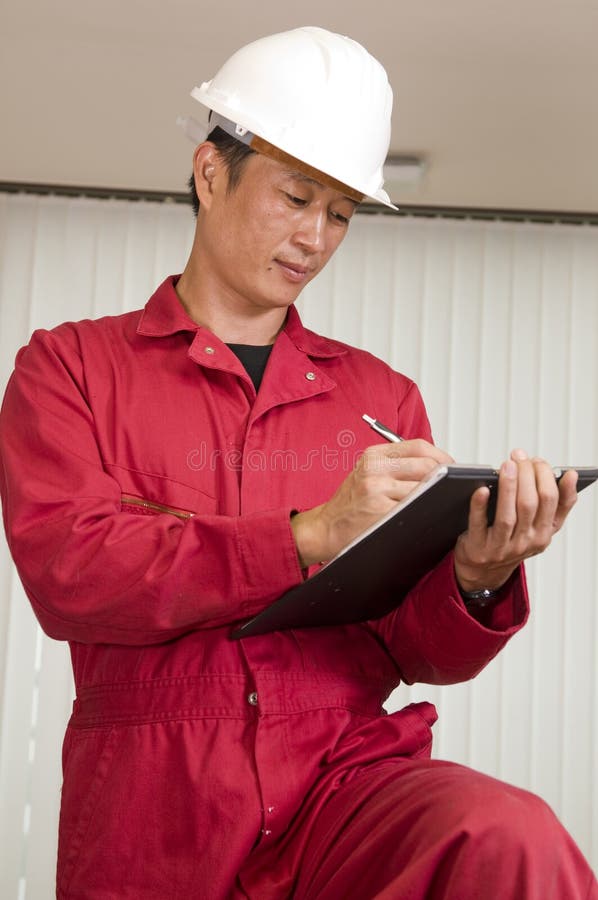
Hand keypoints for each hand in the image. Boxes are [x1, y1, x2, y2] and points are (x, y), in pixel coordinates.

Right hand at [292, 439, 452, 566]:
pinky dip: (424, 511)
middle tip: (450, 487)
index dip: (441, 456)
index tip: (450, 467)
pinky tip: (426, 515)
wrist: (325, 528)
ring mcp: (376, 489)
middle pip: (425, 465)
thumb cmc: (349, 503)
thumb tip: (435, 465)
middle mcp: (374, 468)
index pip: (418, 446)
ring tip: (440, 501)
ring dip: (436, 496)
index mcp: (373, 455)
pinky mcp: (379, 510)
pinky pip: (413, 508)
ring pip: (423, 487)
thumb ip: (396, 465)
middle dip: (444, 477)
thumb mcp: (367, 474)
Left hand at [454, 449, 578, 591]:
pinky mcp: (479, 547)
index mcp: (543, 533)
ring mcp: (501, 547)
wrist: (483, 569)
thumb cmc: (513, 539)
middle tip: (519, 457)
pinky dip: (479, 506)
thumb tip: (571, 475)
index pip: (551, 500)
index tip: (538, 460)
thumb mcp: (541, 526)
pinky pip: (479, 524)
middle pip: (530, 504)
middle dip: (526, 476)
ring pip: (508, 515)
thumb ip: (559, 503)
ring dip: (508, 487)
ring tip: (507, 465)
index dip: (545, 476)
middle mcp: (525, 542)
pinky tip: (481, 489)